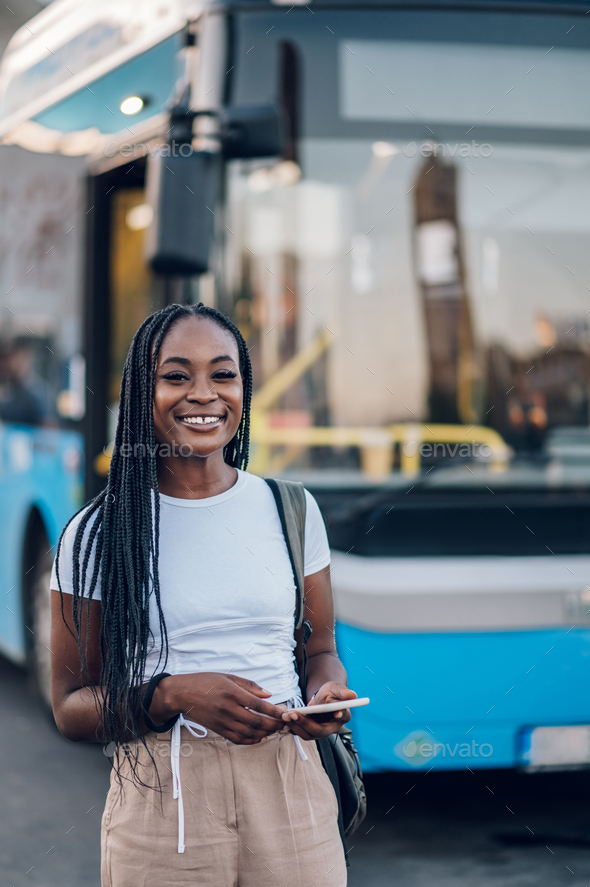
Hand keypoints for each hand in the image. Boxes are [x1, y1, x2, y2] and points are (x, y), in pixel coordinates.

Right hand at [151, 673, 285, 744]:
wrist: (182, 694)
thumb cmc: (205, 681)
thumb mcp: (228, 676)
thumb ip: (249, 685)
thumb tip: (268, 694)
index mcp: (232, 692)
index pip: (258, 705)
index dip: (274, 711)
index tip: (285, 713)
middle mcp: (228, 708)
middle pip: (256, 722)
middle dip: (273, 725)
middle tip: (284, 724)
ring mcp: (222, 721)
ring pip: (248, 733)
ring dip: (265, 734)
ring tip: (275, 730)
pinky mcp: (218, 729)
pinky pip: (237, 739)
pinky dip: (251, 741)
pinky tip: (260, 738)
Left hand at [280, 682, 356, 740]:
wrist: (323, 697)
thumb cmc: (331, 691)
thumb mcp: (336, 688)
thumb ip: (343, 692)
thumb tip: (353, 695)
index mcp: (342, 716)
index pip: (340, 719)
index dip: (336, 717)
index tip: (334, 713)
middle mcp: (332, 727)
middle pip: (319, 731)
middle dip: (304, 723)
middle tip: (293, 713)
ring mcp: (320, 731)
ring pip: (307, 734)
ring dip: (295, 726)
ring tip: (285, 715)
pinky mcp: (310, 731)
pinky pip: (300, 733)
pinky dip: (291, 727)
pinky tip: (283, 720)